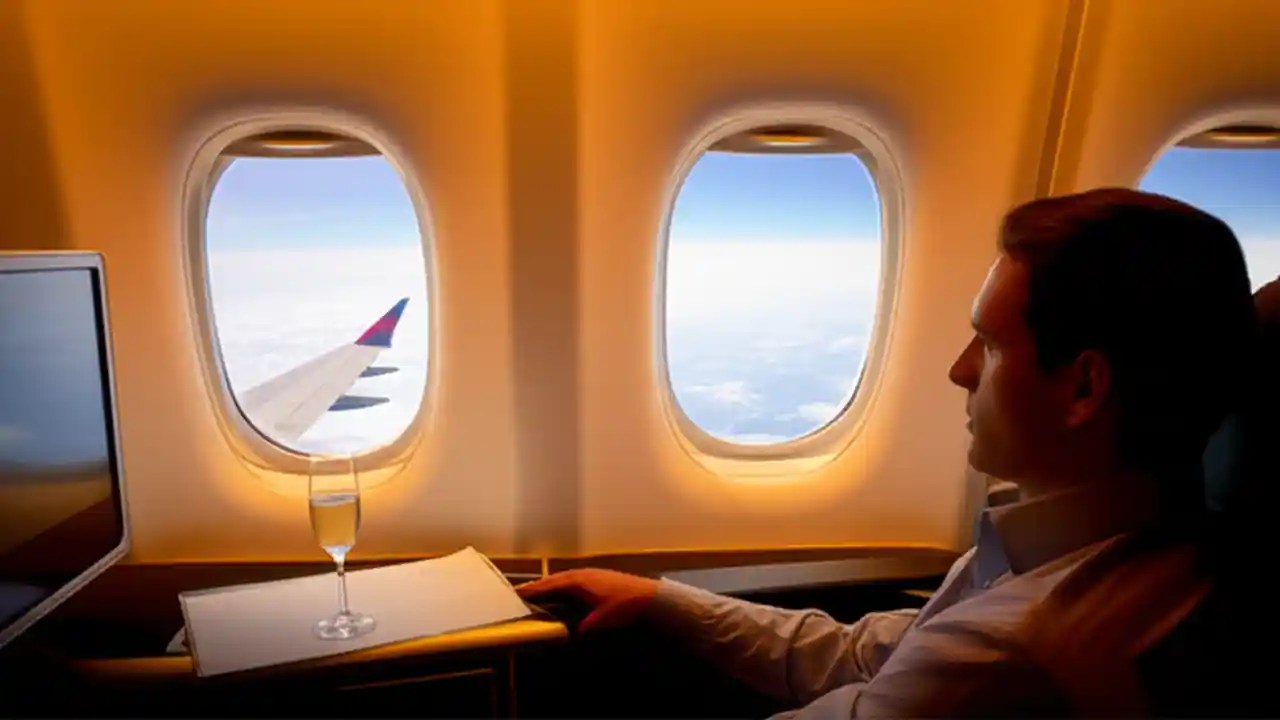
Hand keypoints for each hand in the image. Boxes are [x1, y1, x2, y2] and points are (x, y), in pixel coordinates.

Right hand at [515, 568, 658, 633]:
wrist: (651, 598)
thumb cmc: (624, 607)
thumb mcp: (600, 621)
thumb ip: (582, 628)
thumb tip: (568, 634)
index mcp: (577, 581)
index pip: (547, 586)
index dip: (531, 592)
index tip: (515, 596)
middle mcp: (581, 574)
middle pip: (553, 580)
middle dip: (537, 588)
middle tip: (519, 595)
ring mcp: (591, 575)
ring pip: (563, 580)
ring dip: (550, 587)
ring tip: (537, 595)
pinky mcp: (599, 579)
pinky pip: (573, 581)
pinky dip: (563, 587)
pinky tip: (563, 595)